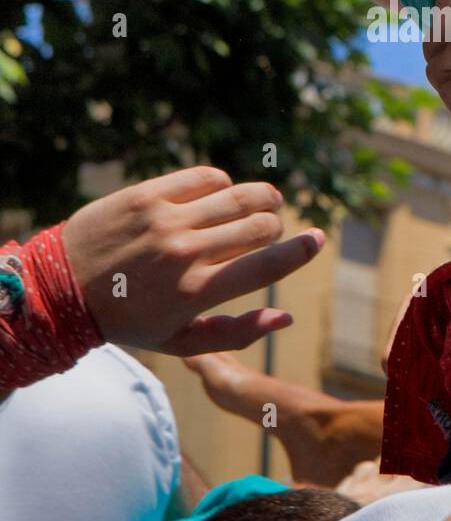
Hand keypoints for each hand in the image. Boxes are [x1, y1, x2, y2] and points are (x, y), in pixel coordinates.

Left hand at [62, 166, 323, 354]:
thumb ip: (236, 333)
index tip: (317, 240)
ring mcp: (167, 219)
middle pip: (259, 224)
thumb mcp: (180, 343)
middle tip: (268, 231)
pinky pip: (206, 177)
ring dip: (259, 198)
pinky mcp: (149, 193)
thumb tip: (286, 317)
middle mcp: (186, 253)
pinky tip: (219, 195)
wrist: (62, 288)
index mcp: (197, 293)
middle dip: (273, 226)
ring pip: (238, 195)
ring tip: (261, 203)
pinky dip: (222, 184)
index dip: (301, 250)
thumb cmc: (128, 320)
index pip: (267, 265)